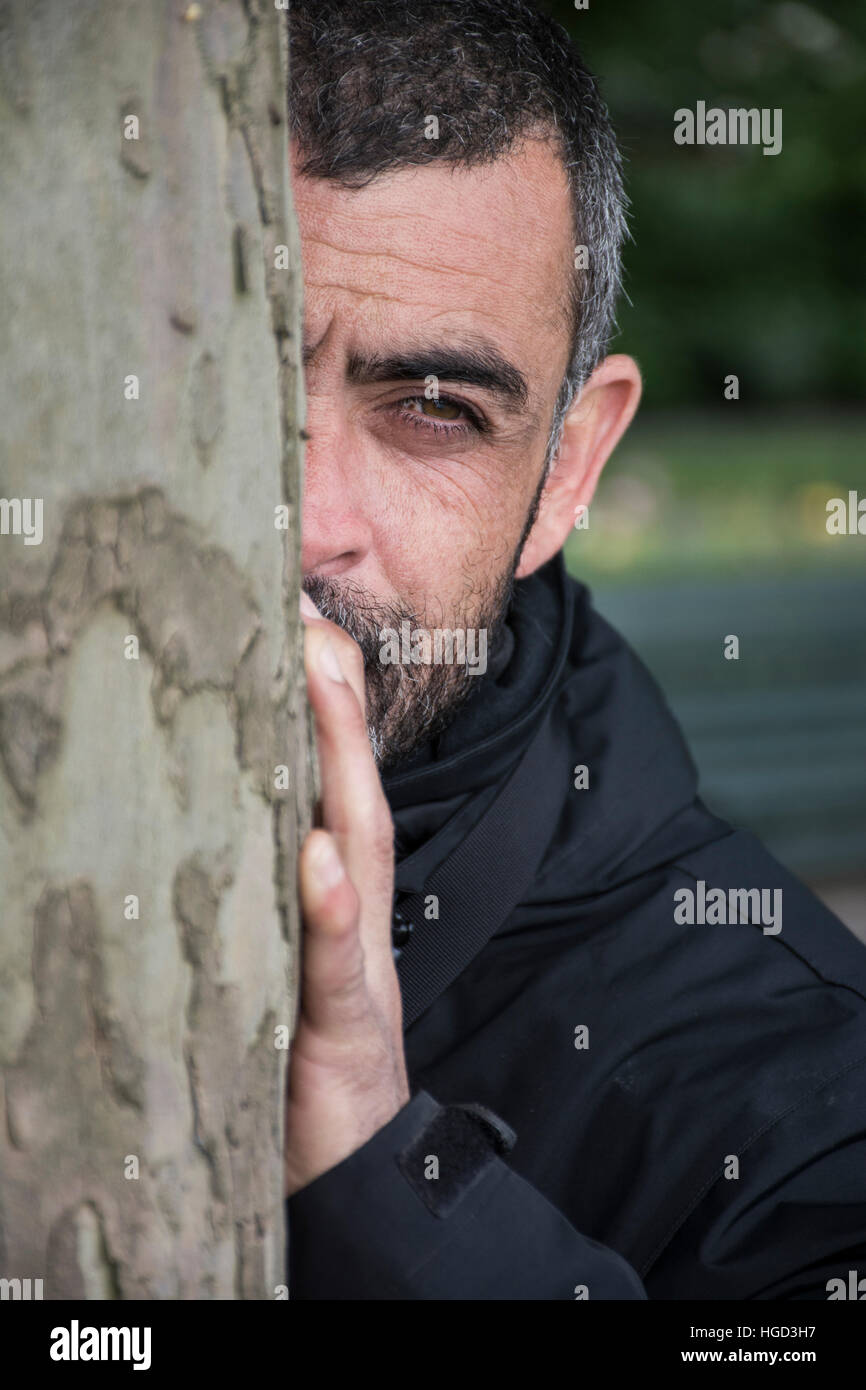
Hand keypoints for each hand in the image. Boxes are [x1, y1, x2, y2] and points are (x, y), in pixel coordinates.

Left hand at [284, 591, 410, 1196]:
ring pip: (360, 849)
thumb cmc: (308, 1056)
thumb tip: (245, 816)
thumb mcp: (286, 955)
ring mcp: (359, 964)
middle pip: (355, 792)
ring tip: (323, 680)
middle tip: (311, 615)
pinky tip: (320, 858)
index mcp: (342, 895)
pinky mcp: (347, 1026)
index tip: (296, 621)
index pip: (337, 785)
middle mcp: (358, 912)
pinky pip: (340, 962)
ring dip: (344, 764)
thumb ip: (278, 890)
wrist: (355, 1162)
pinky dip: (333, 908)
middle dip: (338, 702)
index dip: (324, 706)